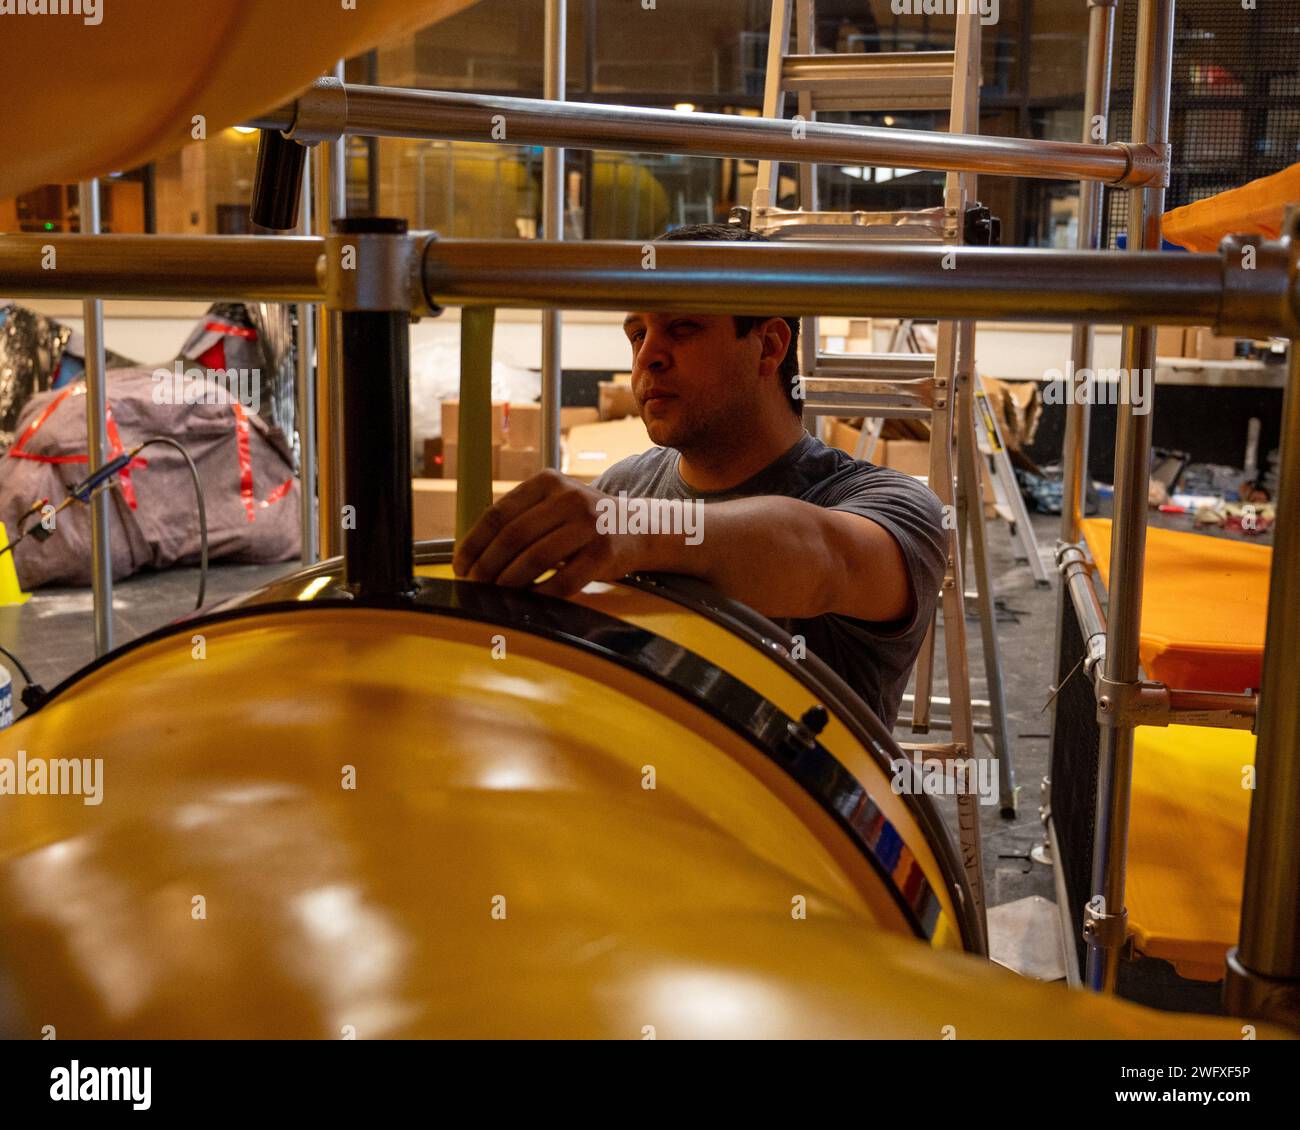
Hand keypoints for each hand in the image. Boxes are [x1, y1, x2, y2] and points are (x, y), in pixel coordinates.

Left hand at [451, 469, 643, 598]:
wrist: (636, 528)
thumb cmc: (582, 522)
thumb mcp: (553, 504)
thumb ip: (520, 518)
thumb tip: (473, 553)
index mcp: (547, 482)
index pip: (499, 513)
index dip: (474, 543)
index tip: (461, 565)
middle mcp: (569, 497)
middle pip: (514, 536)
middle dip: (487, 566)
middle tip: (475, 585)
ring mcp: (589, 524)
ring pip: (536, 558)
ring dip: (509, 582)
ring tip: (496, 595)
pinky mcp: (604, 552)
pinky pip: (564, 580)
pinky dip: (540, 594)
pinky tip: (527, 601)